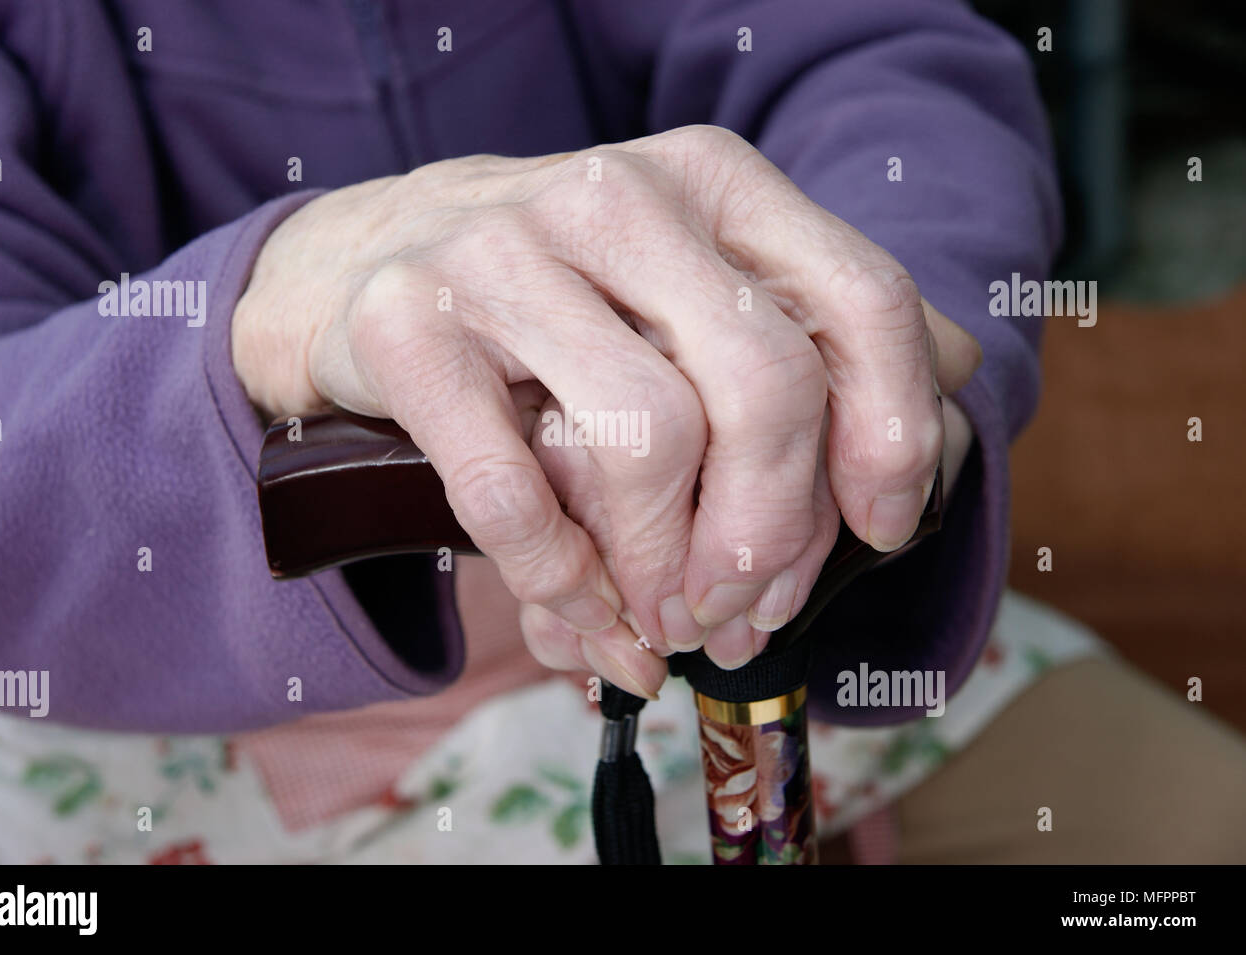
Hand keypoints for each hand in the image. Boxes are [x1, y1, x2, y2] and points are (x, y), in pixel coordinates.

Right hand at [233, 125, 981, 697]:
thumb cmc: (555, 307)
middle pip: (764, 384)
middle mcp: (616, 195)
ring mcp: (502, 249)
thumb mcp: (686, 293)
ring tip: (664, 621)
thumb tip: (939, 421)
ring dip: (666, 569)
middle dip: (773, 532)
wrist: (354, 265)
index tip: (877, 529)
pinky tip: (586, 617)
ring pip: (646, 440)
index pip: (859, 300)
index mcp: (711, 182)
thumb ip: (809, 343)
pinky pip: (511, 492)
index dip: (891, 436)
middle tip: (744, 610)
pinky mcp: (406, 322)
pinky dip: (563, 582)